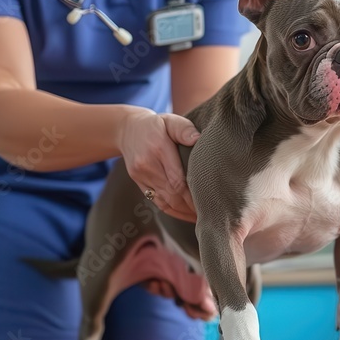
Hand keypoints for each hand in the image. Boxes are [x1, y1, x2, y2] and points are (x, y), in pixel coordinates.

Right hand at [117, 108, 199, 222]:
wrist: (127, 129)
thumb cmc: (157, 125)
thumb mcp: (171, 120)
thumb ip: (184, 129)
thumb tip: (198, 139)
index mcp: (158, 149)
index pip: (177, 179)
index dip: (193, 194)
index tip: (210, 200)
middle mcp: (147, 166)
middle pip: (172, 194)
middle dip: (192, 207)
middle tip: (211, 212)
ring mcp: (141, 177)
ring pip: (164, 202)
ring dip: (183, 213)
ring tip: (201, 218)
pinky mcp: (139, 184)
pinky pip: (157, 202)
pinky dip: (172, 211)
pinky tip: (186, 214)